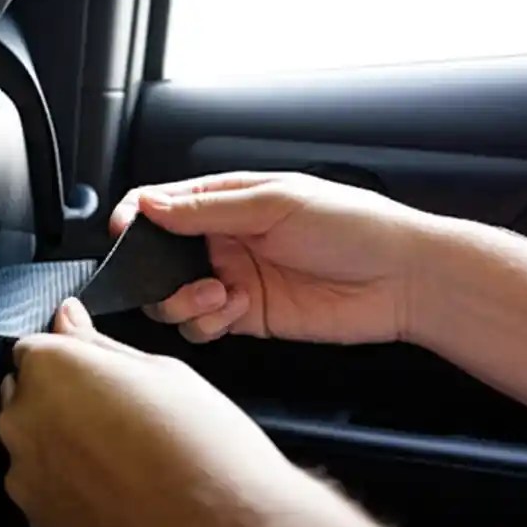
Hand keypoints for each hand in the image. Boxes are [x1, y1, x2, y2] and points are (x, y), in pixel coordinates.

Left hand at [0, 298, 322, 526]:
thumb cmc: (207, 452)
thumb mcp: (164, 372)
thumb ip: (99, 345)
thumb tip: (69, 319)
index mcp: (51, 371)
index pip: (36, 349)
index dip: (73, 360)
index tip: (102, 376)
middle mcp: (23, 424)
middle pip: (26, 399)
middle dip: (62, 402)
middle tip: (124, 419)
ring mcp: (27, 483)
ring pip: (36, 451)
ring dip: (67, 450)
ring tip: (131, 465)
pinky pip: (48, 496)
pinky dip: (74, 494)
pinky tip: (123, 499)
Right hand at [110, 172, 436, 343]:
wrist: (401, 278)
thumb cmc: (354, 225)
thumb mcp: (275, 204)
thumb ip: (207, 210)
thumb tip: (151, 204)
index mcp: (228, 201)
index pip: (163, 205)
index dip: (136, 217)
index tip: (125, 231)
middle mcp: (225, 240)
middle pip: (159, 258)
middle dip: (154, 271)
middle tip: (173, 276)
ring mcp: (234, 279)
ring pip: (174, 297)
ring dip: (182, 300)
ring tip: (217, 294)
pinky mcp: (247, 317)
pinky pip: (204, 325)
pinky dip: (208, 322)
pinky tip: (236, 309)